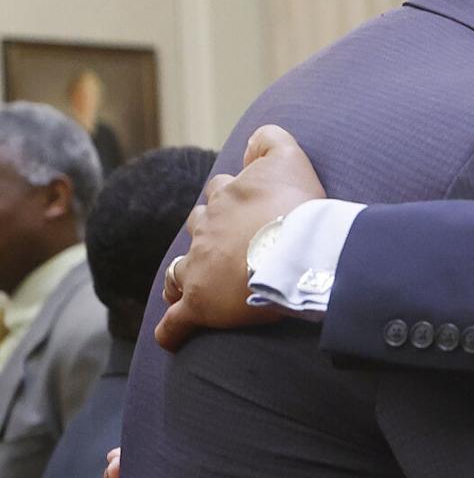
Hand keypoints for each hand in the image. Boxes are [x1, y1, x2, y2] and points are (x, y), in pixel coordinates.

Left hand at [154, 125, 326, 351]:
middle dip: (205, 235)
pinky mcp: (200, 305)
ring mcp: (199, 268)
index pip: (220, 192)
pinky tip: (171, 339)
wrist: (296, 253)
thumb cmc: (297, 209)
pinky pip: (177, 322)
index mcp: (227, 198)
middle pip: (197, 228)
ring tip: (188, 289)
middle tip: (221, 249)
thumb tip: (253, 138)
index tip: (242, 208)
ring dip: (183, 278)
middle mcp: (206, 229)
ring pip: (179, 272)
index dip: (229, 198)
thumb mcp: (289, 158)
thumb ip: (270, 139)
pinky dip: (172, 331)